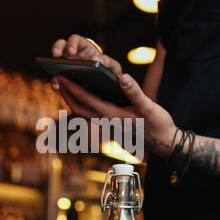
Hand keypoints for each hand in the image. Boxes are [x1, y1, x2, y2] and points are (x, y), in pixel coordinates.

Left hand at [49, 34, 177, 155]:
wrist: (164, 142)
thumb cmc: (157, 125)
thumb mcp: (148, 106)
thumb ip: (135, 92)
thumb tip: (122, 77)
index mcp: (112, 115)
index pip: (86, 100)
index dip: (72, 88)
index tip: (61, 77)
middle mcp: (106, 121)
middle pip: (79, 107)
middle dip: (66, 94)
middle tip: (55, 79)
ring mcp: (107, 124)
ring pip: (83, 112)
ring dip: (72, 99)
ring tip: (64, 86)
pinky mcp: (111, 124)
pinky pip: (91, 113)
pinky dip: (83, 103)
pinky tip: (83, 95)